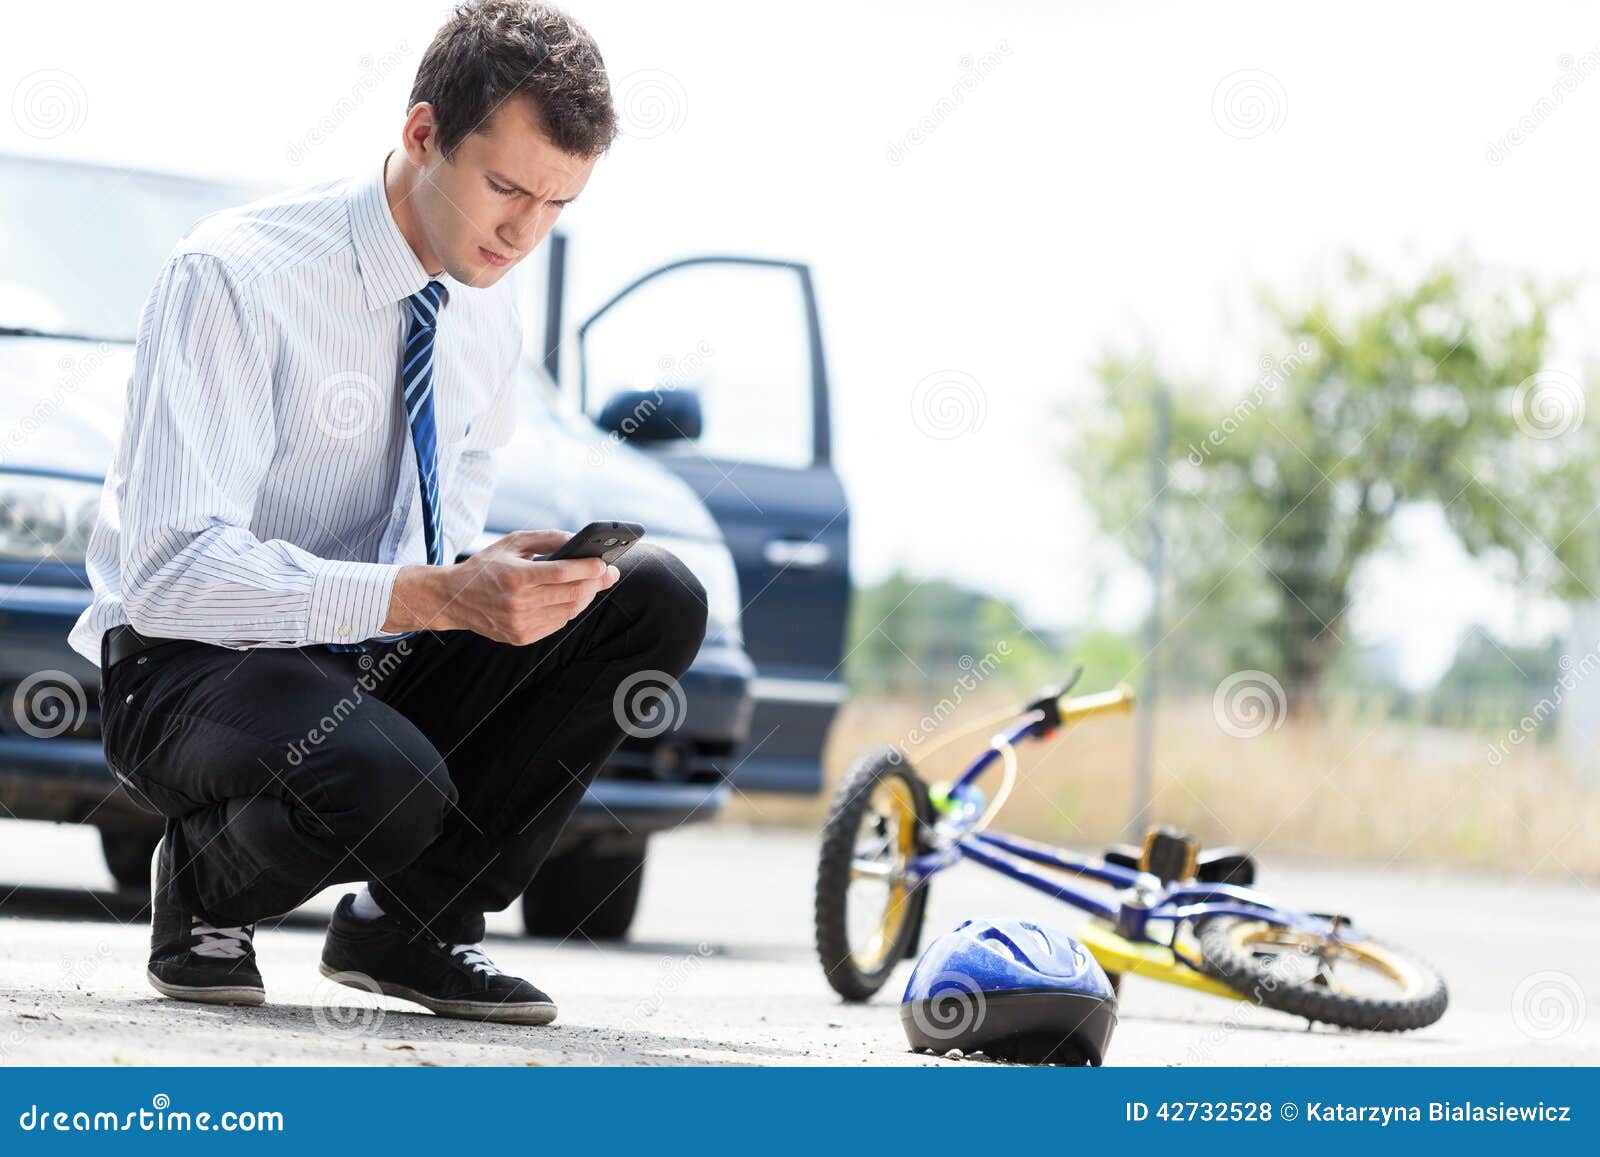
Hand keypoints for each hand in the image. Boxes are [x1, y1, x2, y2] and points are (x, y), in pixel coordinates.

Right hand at [380, 529, 620, 644]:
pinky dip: (569, 610)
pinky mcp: (521, 637)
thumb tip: (578, 540)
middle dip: (594, 583)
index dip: (588, 568)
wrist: (454, 599)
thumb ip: (547, 539)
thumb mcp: (512, 543)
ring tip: (592, 583)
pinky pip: (557, 623)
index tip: (604, 563)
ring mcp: (520, 624)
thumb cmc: (486, 566)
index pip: (561, 574)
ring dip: (585, 597)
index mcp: (515, 577)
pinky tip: (571, 598)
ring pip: (568, 611)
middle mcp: (518, 604)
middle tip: (608, 573)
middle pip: (571, 594)